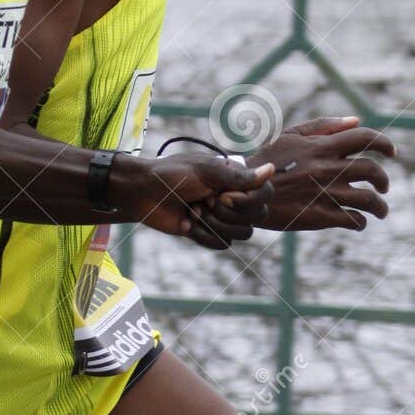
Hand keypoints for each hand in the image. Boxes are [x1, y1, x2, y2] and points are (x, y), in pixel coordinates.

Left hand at [121, 153, 274, 250]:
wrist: (143, 193)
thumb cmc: (171, 174)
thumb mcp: (205, 171)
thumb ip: (238, 176)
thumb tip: (271, 169)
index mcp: (236, 178)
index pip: (265, 193)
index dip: (248, 200)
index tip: (223, 194)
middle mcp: (234, 198)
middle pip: (257, 217)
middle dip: (228, 212)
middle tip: (204, 200)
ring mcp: (222, 217)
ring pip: (242, 234)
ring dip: (215, 224)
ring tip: (194, 210)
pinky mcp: (209, 233)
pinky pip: (223, 244)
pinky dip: (204, 235)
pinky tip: (187, 223)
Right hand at [214, 116, 395, 232]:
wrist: (243, 192)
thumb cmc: (267, 162)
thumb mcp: (290, 136)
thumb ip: (324, 127)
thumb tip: (357, 121)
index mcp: (321, 147)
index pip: (365, 138)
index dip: (385, 144)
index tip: (392, 152)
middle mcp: (327, 169)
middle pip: (372, 170)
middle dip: (384, 180)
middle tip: (384, 186)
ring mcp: (325, 194)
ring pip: (368, 199)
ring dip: (380, 206)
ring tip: (380, 210)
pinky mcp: (320, 216)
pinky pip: (352, 220)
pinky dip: (360, 221)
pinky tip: (358, 221)